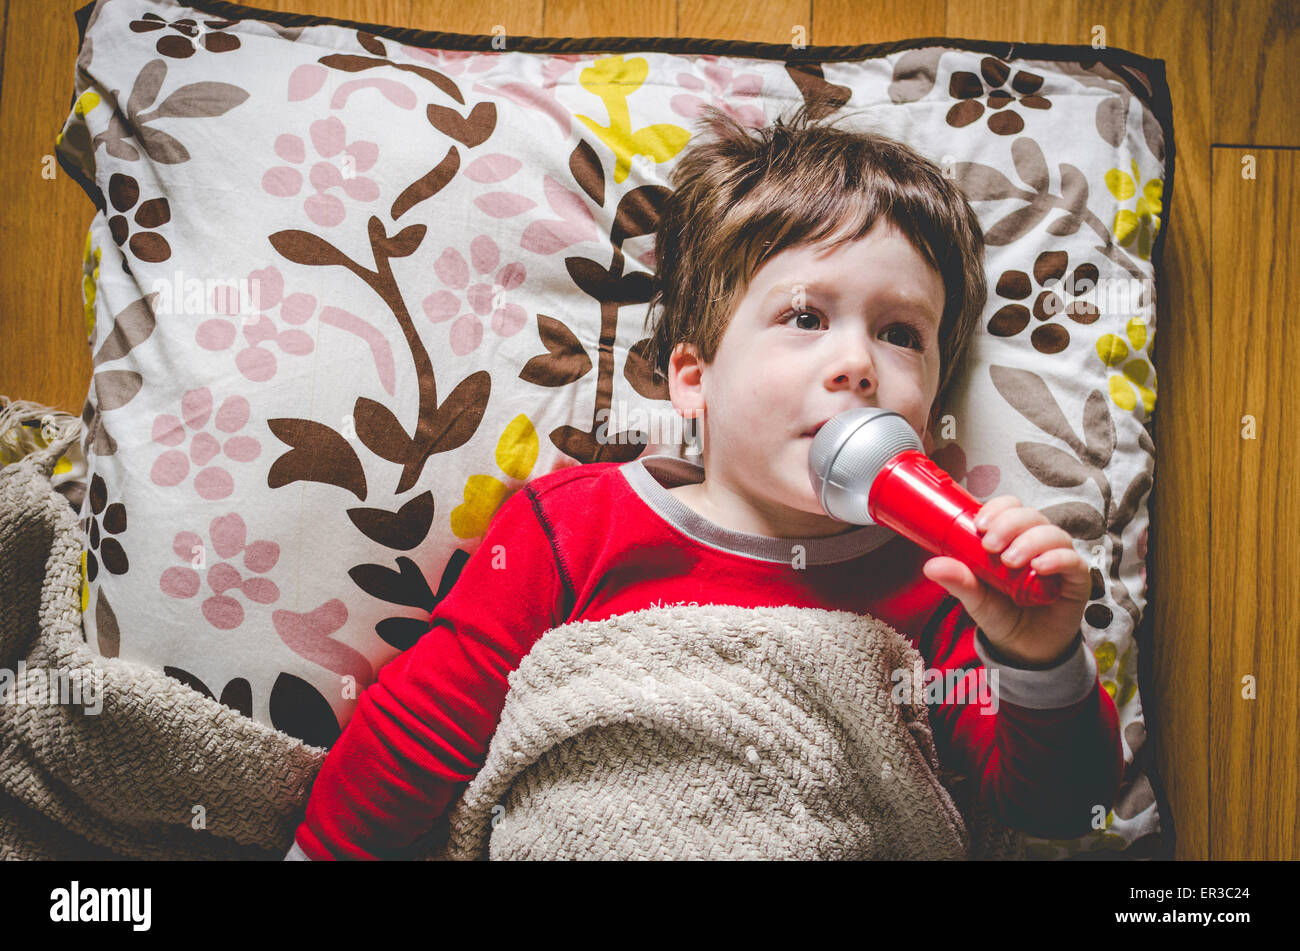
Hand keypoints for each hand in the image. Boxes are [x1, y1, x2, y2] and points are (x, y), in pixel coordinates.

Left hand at [920, 495, 1089, 666]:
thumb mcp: (975, 598)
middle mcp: (1037, 542)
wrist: (1024, 649)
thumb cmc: (1001, 615)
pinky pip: (1074, 560)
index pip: (1009, 508)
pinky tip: (1040, 566)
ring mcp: (1058, 558)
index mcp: (1011, 538)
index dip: (997, 509)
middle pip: (1030, 515)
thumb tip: (930, 566)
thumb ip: (958, 580)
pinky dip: (1057, 558)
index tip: (979, 525)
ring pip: (1052, 533)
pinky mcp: (1076, 579)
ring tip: (1011, 561)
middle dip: (1009, 524)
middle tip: (991, 546)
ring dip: (1030, 541)